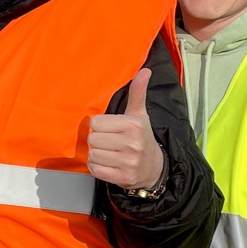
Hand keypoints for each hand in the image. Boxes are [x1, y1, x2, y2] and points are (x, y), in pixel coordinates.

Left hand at [87, 67, 164, 190]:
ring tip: (110, 153)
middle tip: (110, 142)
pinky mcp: (122, 177)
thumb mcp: (139, 115)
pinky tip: (109, 164)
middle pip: (92, 139)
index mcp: (133, 125)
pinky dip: (98, 167)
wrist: (154, 168)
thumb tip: (145, 70)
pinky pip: (95, 169)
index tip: (111, 130)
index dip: (100, 126)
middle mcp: (132, 143)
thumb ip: (137, 93)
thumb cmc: (142, 138)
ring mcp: (128, 162)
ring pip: (93, 155)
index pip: (96, 123)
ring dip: (97, 155)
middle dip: (98, 141)